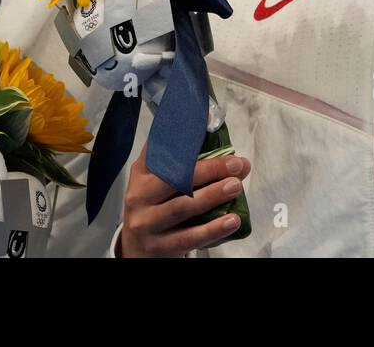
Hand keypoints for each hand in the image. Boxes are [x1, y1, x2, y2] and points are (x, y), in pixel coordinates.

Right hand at [118, 146, 250, 256]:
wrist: (137, 250)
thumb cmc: (156, 209)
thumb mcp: (159, 185)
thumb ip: (187, 169)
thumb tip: (235, 160)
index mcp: (141, 174)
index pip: (159, 148)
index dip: (183, 134)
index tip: (208, 121)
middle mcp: (140, 195)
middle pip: (175, 178)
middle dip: (209, 169)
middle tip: (236, 165)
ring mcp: (147, 222)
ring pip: (182, 206)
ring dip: (212, 195)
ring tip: (235, 186)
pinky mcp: (159, 246)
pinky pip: (190, 237)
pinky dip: (213, 228)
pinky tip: (232, 220)